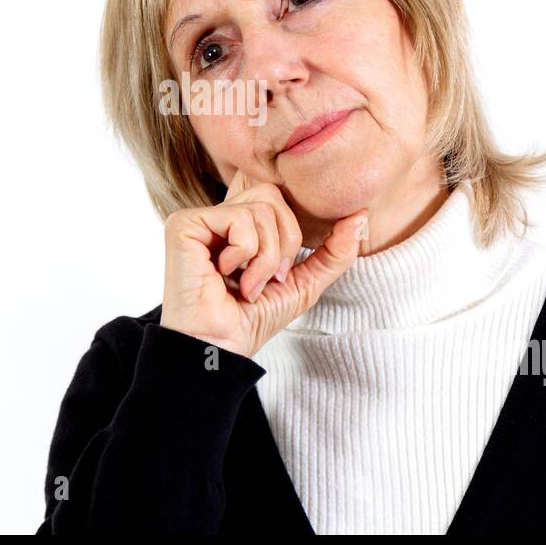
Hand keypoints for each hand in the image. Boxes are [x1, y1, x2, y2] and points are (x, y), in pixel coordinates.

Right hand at [160, 168, 368, 358]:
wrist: (220, 348)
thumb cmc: (252, 319)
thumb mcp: (305, 282)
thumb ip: (335, 251)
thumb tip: (361, 216)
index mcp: (241, 224)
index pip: (280, 198)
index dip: (292, 233)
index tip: (280, 273)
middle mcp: (218, 216)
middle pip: (274, 196)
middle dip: (283, 244)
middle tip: (267, 278)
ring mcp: (200, 218)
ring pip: (261, 208)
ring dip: (265, 257)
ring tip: (247, 284)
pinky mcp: (184, 224)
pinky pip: (238, 218)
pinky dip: (244, 254)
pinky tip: (224, 275)